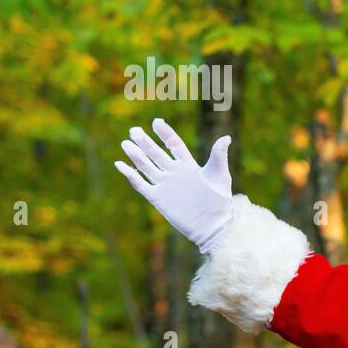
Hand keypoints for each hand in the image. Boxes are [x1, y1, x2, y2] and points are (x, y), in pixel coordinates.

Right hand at [114, 119, 233, 253]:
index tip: (156, 121)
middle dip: (145, 142)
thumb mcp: (220, 175)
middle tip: (134, 130)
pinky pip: (141, 184)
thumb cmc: (220, 200)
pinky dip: (130, 175)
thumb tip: (227, 138)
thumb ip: (219, 156)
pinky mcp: (158, 198)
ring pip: (146, 166)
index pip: (174, 145)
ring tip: (125, 143)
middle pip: (156, 153)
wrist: (213, 225)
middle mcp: (175, 173)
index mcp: (189, 166)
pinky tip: (119, 164)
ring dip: (135, 155)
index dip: (165, 133)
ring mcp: (165, 185)